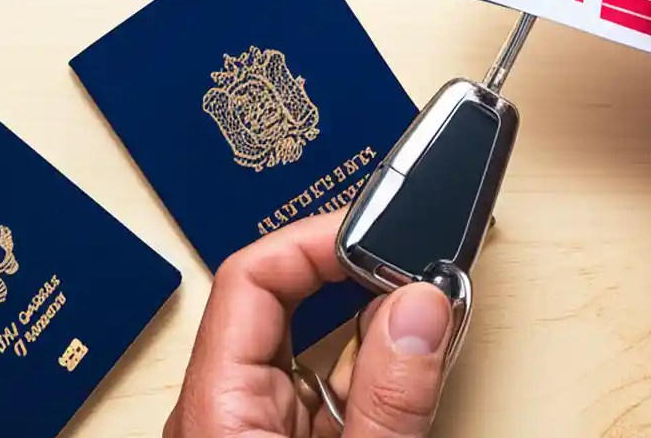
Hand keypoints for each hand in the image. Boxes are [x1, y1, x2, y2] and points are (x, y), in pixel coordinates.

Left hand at [165, 213, 453, 437]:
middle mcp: (228, 412)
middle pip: (286, 303)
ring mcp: (259, 429)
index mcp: (217, 411)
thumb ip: (387, 400)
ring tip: (433, 299)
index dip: (316, 241)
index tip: (381, 232)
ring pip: (318, 345)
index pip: (249, 280)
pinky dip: (381, 364)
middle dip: (359, 272)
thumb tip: (421, 308)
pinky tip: (419, 350)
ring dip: (379, 319)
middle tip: (418, 259)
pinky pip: (333, 386)